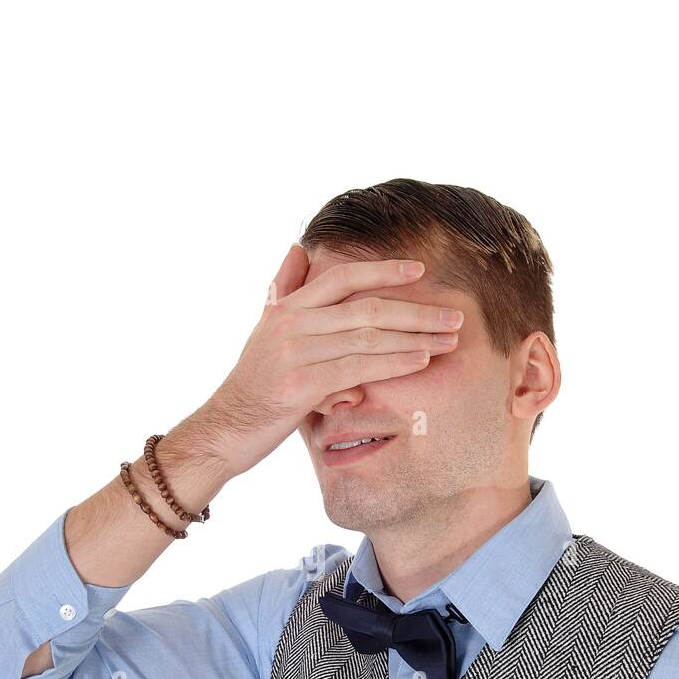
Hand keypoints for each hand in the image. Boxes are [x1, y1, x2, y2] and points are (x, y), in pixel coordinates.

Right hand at [187, 244, 463, 477]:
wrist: (224, 429)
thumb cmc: (253, 385)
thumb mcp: (265, 330)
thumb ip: (284, 290)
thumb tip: (298, 248)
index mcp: (287, 308)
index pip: (342, 278)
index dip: (383, 271)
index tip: (421, 271)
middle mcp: (291, 324)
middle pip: (365, 309)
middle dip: (415, 311)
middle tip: (454, 316)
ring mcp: (295, 353)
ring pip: (367, 338)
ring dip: (415, 338)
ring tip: (449, 340)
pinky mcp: (300, 385)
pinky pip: (357, 369)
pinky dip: (394, 363)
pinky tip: (421, 360)